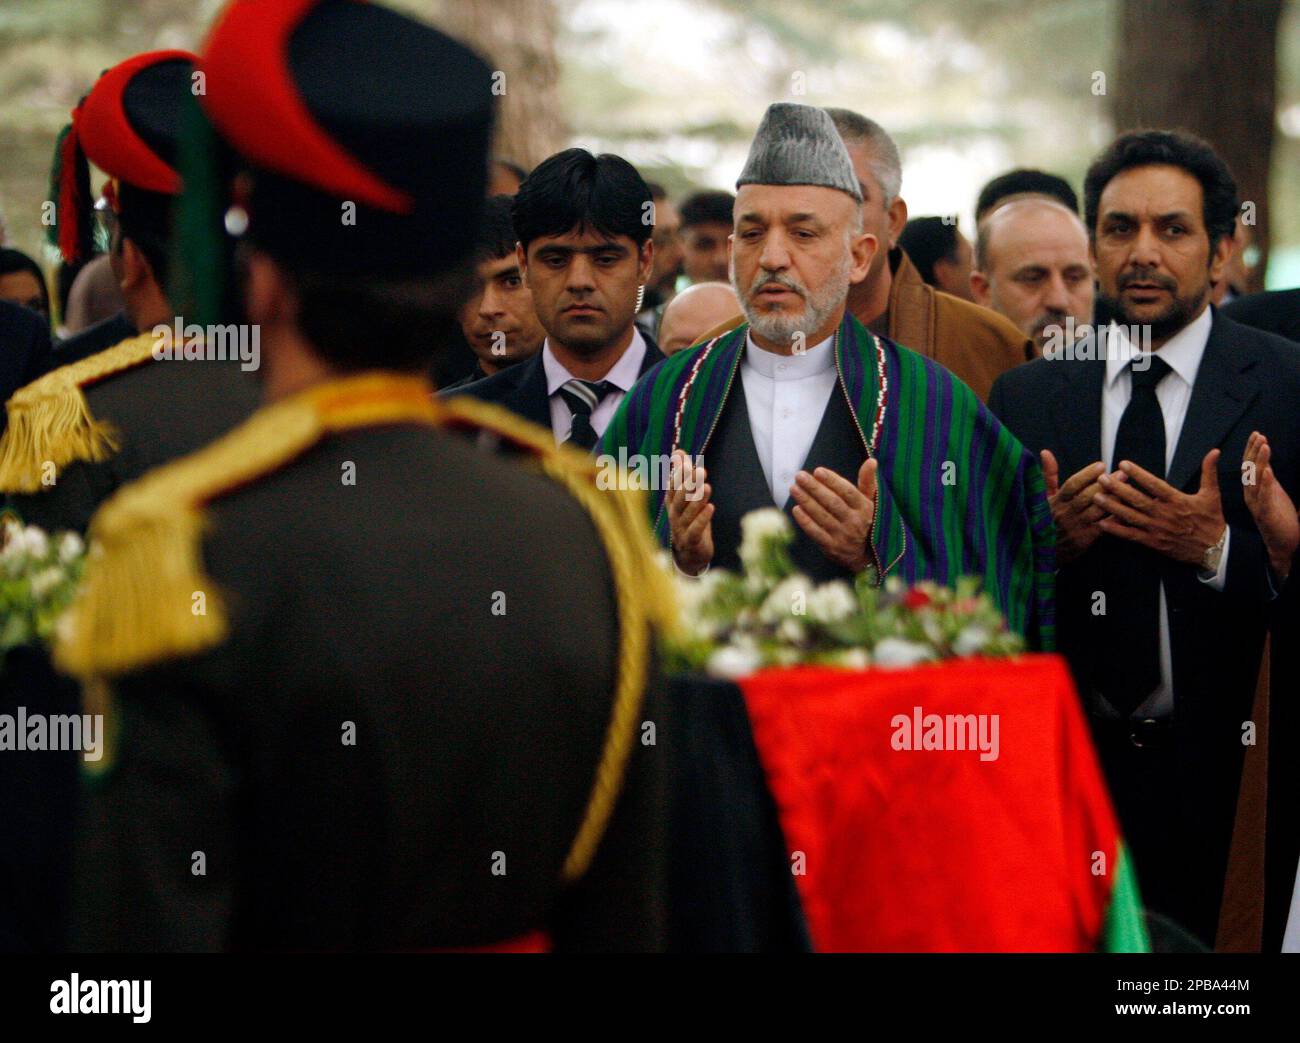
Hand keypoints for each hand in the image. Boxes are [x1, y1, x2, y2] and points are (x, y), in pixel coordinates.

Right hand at [667, 449, 712, 575]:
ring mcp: (681, 528)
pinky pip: (695, 530)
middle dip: (689, 484)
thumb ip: (683, 475)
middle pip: (679, 498)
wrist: (690, 554)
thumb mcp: (687, 497)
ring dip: (697, 500)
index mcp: (672, 503)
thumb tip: (679, 452)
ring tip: (707, 487)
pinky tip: (711, 508)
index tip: (684, 460)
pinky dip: (702, 519)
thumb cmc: (689, 520)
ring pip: (688, 513)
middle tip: (700, 470)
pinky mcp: (692, 541)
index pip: (672, 486)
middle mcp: (675, 514)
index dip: (678, 474)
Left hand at [790, 459, 876, 573]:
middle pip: (832, 502)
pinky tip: (796, 509)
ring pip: (822, 516)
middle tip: (799, 476)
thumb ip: (868, 482)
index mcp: (865, 509)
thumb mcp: (871, 502)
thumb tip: (871, 460)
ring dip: (806, 501)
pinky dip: (805, 521)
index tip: (818, 471)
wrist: (866, 556)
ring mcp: (843, 536)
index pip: (847, 492)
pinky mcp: (832, 547)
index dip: (832, 481)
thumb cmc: (865, 522)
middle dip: (814, 487)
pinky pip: (816, 532)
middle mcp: (855, 522)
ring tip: (794, 488)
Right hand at [1042, 450, 1122, 565]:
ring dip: (1113, 500)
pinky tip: (1127, 510)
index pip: (1071, 485)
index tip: (1101, 465)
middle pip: (1087, 496)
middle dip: (1105, 485)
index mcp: (1056, 501)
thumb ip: (1049, 474)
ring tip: (1128, 489)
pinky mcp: (1084, 540)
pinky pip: (1103, 527)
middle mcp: (1065, 513)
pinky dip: (1114, 519)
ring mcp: (1075, 527)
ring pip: (1096, 511)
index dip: (1086, 475)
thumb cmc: (1045, 519)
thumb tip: (1046, 452)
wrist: (1041, 551)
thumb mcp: (1043, 496)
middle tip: (1122, 474)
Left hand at [1094, 449, 1226, 565]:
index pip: (1154, 484)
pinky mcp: (1153, 542)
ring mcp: (1157, 529)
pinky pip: (1131, 535)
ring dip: (1112, 507)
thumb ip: (1209, 471)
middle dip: (1118, 488)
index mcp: (1177, 500)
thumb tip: (1215, 451)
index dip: (1138, 474)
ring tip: (1096, 497)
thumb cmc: (1211, 520)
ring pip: (1131, 516)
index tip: (1123, 463)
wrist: (1214, 549)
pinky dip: (1116, 530)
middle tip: (1102, 479)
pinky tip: (1101, 523)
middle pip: (1137, 499)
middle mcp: (1164, 514)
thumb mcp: (1212, 494)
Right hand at [1243, 431, 1297, 578]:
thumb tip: (1265, 463)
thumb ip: (1268, 480)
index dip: (1252, 449)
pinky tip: (1268, 472)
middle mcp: (1252, 495)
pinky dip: (1265, 483)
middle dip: (1254, 452)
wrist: (1282, 545)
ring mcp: (1258, 504)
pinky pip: (1264, 497)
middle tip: (1259, 436)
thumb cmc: (1279, 520)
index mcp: (1254, 490)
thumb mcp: (1273, 494)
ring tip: (1264, 447)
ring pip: (1255, 480)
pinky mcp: (1266, 514)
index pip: (1250, 465)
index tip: (1257, 434)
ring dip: (1259, 462)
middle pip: (1250, 470)